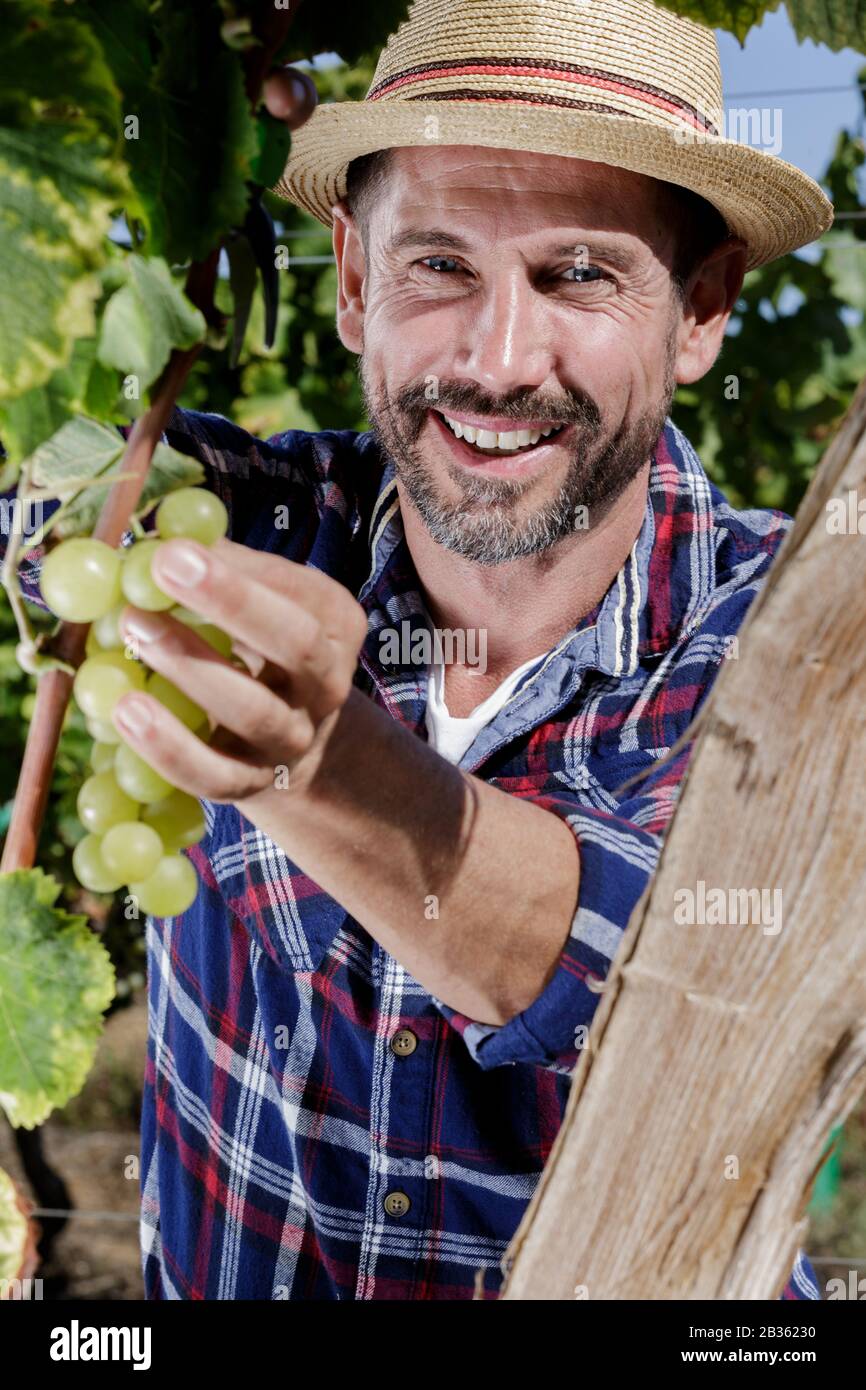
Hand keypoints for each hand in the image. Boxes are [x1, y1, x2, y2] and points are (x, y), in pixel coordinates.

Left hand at [112, 538, 367, 804]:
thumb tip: (158, 535)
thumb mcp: (262, 603)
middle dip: (233, 601)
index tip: (177, 546)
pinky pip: (215, 773)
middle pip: (298, 644)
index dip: (242, 572)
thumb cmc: (260, 649)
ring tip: (131, 628)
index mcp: (335, 625)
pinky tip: (125, 708)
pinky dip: (168, 746)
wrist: (287, 743)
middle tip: (164, 567)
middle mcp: (325, 683)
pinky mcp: (252, 783)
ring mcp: (292, 738)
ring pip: (253, 710)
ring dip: (190, 667)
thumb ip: (223, 568)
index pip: (302, 593)